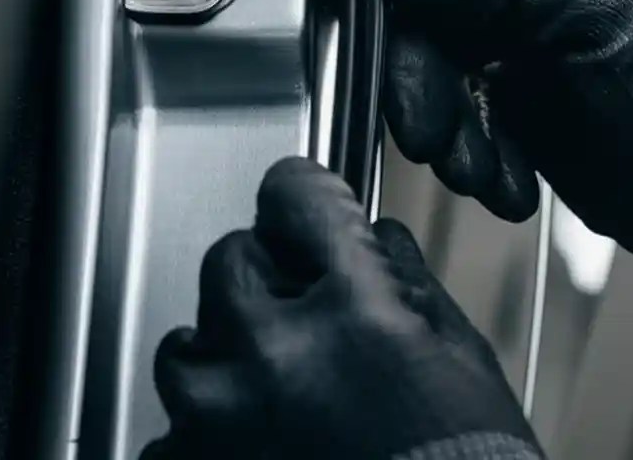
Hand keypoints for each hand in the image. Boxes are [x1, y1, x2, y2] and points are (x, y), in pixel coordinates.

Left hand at [144, 157, 541, 459]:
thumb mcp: (457, 357)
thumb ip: (404, 282)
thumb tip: (372, 239)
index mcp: (350, 311)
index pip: (294, 197)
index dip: (305, 198)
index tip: (304, 208)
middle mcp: (270, 352)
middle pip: (230, 258)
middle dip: (267, 281)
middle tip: (306, 323)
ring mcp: (219, 414)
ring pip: (190, 341)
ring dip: (228, 355)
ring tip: (281, 396)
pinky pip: (175, 426)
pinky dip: (213, 430)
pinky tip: (265, 445)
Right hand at [368, 0, 632, 329]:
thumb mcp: (585, 10)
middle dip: (418, 69)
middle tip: (422, 126)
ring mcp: (523, 33)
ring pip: (430, 60)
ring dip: (442, 121)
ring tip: (475, 168)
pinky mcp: (515, 94)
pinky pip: (454, 108)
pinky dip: (467, 149)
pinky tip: (502, 179)